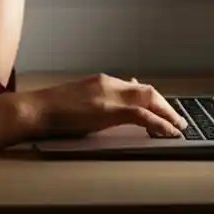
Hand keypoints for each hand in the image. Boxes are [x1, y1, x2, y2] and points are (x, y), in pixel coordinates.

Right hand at [25, 74, 188, 137]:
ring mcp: (110, 95)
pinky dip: (159, 123)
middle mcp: (109, 83)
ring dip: (167, 114)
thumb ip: (97, 102)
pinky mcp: (109, 110)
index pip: (135, 87)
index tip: (162, 108)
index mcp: (101, 81)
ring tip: (178, 127)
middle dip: (165, 105)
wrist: (35, 110)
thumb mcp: (78, 102)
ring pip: (149, 99)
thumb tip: (113, 109)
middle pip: (147, 91)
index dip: (152, 99)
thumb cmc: (51, 111)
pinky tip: (168, 132)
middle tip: (177, 119)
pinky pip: (143, 115)